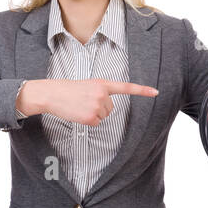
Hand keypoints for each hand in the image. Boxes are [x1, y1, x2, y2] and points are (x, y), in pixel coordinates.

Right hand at [16, 78, 157, 125]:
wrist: (52, 94)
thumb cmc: (69, 90)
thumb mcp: (89, 85)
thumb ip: (102, 92)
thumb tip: (108, 109)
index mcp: (103, 84)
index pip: (126, 87)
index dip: (142, 90)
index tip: (156, 92)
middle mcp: (103, 94)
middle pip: (110, 109)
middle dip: (99, 107)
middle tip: (84, 101)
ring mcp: (97, 106)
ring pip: (104, 116)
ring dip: (93, 114)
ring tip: (80, 106)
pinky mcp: (91, 117)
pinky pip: (96, 123)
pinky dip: (88, 121)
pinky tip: (78, 113)